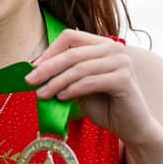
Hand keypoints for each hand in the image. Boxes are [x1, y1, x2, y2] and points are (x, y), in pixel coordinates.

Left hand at [25, 30, 162, 147]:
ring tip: (42, 94)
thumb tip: (36, 72)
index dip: (49, 51)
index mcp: (102, 45)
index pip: (70, 36)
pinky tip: (61, 98)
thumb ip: (64, 76)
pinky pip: (90, 81)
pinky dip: (72, 89)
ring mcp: (121, 61)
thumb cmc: (105, 106)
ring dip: (56, 82)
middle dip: (47, 68)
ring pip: (79, 67)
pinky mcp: (124, 79)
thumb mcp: (79, 87)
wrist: (132, 126)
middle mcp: (113, 48)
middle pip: (72, 52)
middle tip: (30, 82)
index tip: (33, 68)